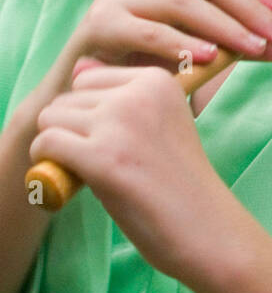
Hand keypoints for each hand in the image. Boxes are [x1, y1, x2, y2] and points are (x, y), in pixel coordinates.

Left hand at [29, 61, 241, 280]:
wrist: (204, 225)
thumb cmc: (179, 179)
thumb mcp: (161, 121)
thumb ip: (123, 94)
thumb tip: (79, 66)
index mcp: (157, 79)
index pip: (92, 77)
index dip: (92, 112)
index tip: (114, 141)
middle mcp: (138, 92)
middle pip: (68, 97)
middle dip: (72, 129)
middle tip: (98, 160)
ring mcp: (120, 122)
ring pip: (51, 117)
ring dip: (58, 145)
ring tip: (84, 170)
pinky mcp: (102, 156)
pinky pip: (47, 143)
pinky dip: (46, 161)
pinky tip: (68, 177)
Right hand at [69, 0, 271, 74]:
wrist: (76, 103)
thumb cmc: (136, 74)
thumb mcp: (191, 55)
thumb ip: (233, 47)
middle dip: (247, 4)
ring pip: (181, 0)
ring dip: (224, 25)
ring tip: (252, 48)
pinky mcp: (98, 26)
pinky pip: (148, 31)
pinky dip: (183, 43)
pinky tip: (209, 58)